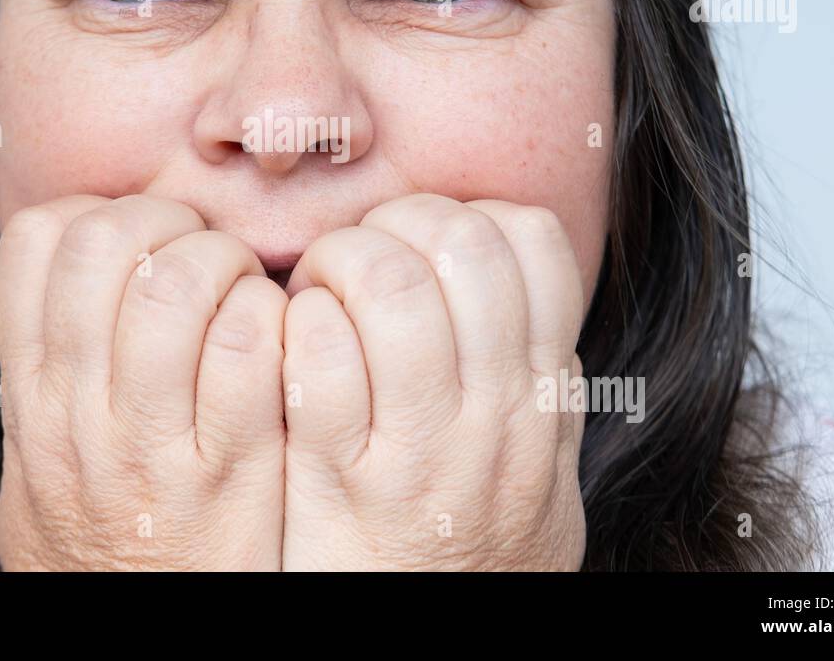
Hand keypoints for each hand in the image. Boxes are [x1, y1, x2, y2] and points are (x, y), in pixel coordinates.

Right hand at [0, 194, 286, 570]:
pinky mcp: (234, 468)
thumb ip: (49, 377)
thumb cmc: (103, 546)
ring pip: (182, 282)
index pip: (38, 241)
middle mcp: (80, 408)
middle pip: (108, 242)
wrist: (144, 637)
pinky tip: (279, 343)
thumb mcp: (40, 464)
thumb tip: (66, 286)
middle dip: (168, 221)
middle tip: (201, 256)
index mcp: (34, 394)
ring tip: (243, 294)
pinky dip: (273, 321)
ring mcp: (154, 438)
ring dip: (226, 264)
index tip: (141, 243)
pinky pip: (252, 346)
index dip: (99, 214)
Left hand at [280, 194, 586, 570]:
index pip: (528, 240)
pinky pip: (319, 353)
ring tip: (318, 296)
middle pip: (458, 242)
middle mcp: (495, 414)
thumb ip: (532, 379)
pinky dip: (297, 326)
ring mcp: (421, 448)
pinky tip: (292, 348)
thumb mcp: (538, 466)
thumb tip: (513, 283)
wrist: (428, 639)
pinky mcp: (340, 482)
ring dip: (338, 264)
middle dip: (393, 224)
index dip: (465, 215)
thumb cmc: (470, 549)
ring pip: (388, 283)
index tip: (423, 246)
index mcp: (542, 395)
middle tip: (358, 261)